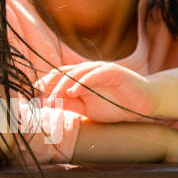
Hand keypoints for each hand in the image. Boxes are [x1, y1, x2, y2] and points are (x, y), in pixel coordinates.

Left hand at [35, 61, 159, 122]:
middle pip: (63, 72)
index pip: (58, 76)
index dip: (45, 84)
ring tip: (54, 97)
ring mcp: (99, 69)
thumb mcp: (89, 109)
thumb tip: (50, 105)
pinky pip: (93, 75)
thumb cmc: (116, 106)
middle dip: (50, 85)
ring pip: (76, 72)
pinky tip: (73, 92)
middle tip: (41, 98)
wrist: (144, 104)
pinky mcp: (112, 71)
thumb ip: (72, 105)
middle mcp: (88, 70)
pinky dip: (82, 83)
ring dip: (63, 85)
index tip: (33, 95)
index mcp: (81, 77)